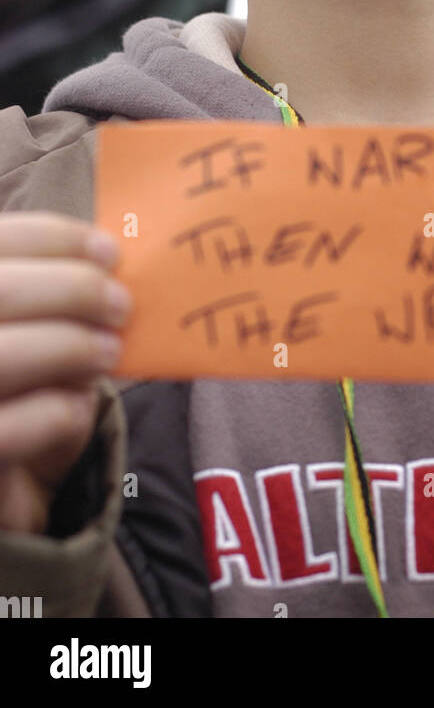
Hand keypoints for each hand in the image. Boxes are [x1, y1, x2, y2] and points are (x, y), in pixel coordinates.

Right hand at [0, 213, 130, 534]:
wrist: (1, 493)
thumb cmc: (19, 393)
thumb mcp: (35, 331)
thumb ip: (53, 292)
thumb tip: (107, 259)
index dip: (51, 238)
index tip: (110, 250)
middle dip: (71, 290)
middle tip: (121, 305)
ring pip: (0, 355)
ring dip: (69, 347)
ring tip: (109, 352)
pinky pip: (8, 429)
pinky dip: (56, 410)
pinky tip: (78, 407)